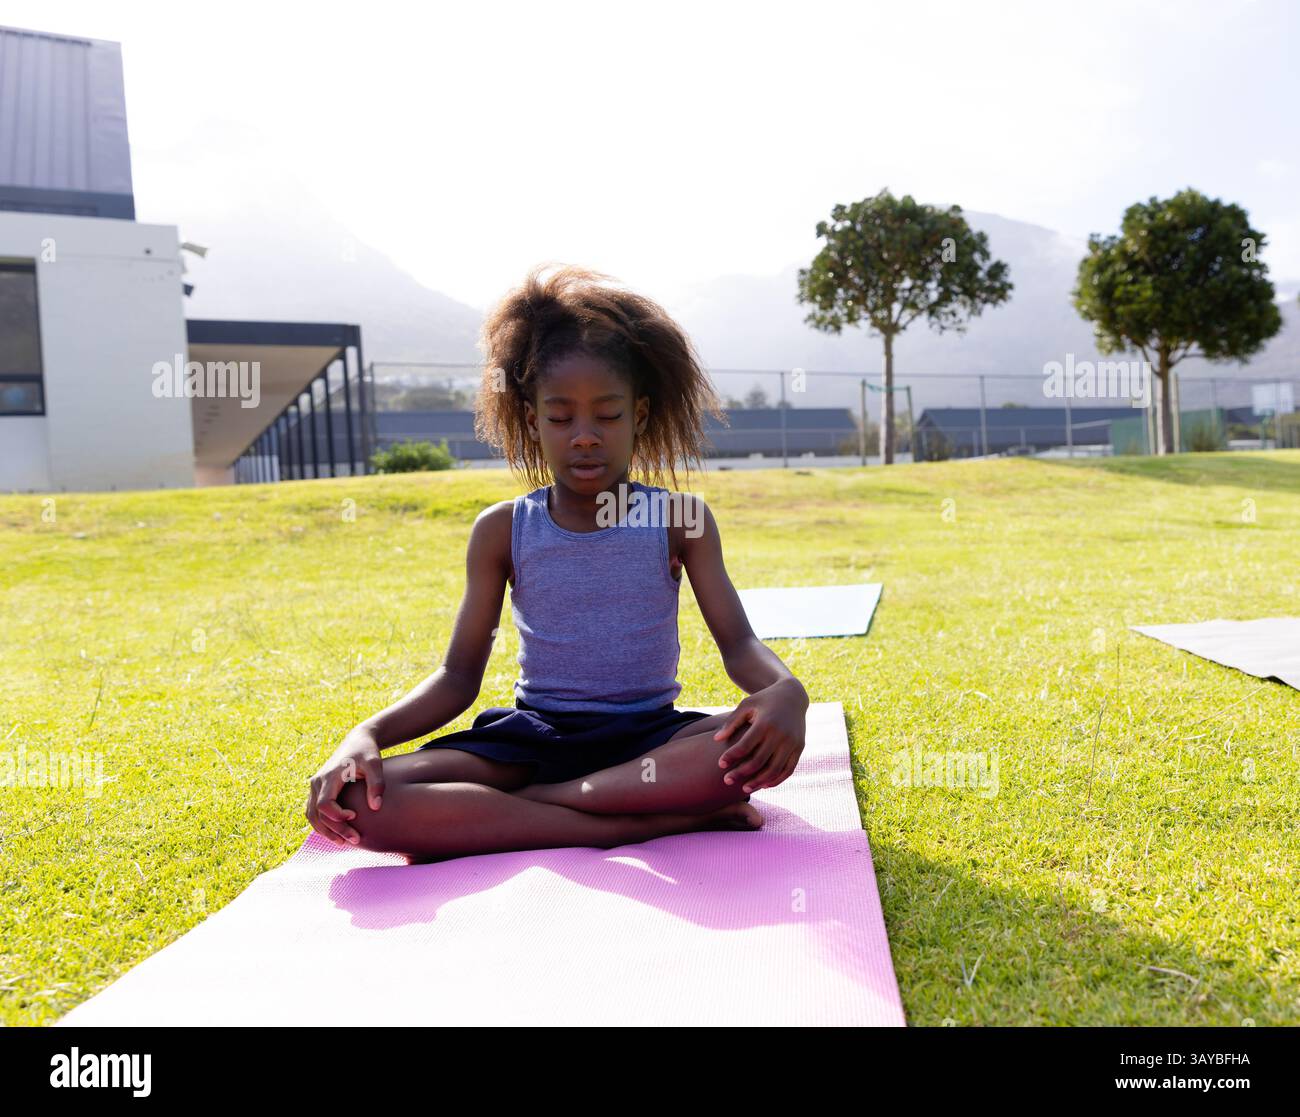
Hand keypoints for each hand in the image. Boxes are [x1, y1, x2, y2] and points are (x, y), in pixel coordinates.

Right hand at [305, 730, 385, 846]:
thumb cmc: (367, 752)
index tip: (355, 817)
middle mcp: (317, 782)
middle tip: (355, 839)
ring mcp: (315, 786)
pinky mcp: (317, 790)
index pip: (324, 804)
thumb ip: (377, 784)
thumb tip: (376, 807)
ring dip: (325, 831)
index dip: (337, 816)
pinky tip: (337, 833)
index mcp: (329, 776)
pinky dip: (322, 825)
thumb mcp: (375, 763)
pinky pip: (313, 812)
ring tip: (344, 842)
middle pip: (317, 814)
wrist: (357, 741)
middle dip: (335, 829)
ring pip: (312, 815)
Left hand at [712, 679, 807, 793]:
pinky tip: (764, 785)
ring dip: (758, 782)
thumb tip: (716, 740)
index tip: (720, 765)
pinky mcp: (800, 748)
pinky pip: (788, 770)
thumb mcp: (746, 705)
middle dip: (741, 773)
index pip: (745, 746)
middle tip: (727, 781)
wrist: (792, 696)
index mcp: (765, 723)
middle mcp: (780, 734)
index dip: (731, 757)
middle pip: (758, 761)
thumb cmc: (763, 701)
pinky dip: (777, 780)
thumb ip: (731, 722)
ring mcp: (792, 742)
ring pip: (774, 770)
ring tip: (744, 789)